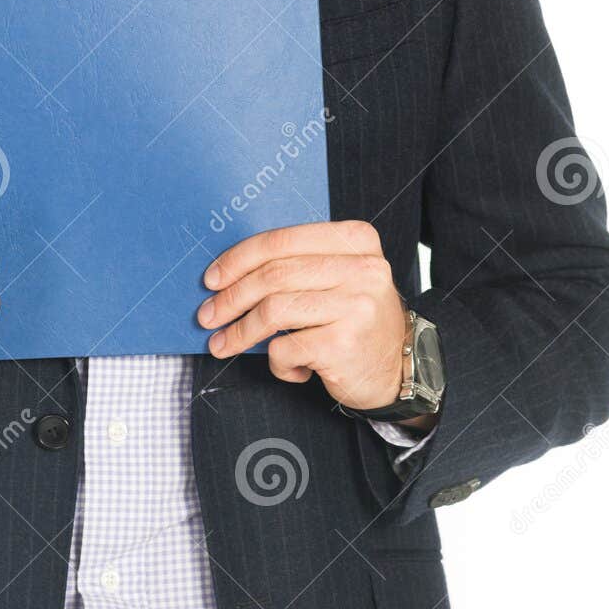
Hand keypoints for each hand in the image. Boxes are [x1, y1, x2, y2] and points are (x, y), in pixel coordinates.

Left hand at [197, 219, 407, 410]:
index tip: (212, 279)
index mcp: (356, 239)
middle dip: (230, 298)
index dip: (238, 259)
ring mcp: (356, 305)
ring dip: (240, 331)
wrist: (401, 369)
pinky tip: (289, 367)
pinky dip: (277, 361)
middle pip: (273, 275)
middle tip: (207, 316)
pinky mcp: (345, 343)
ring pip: (273, 310)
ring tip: (223, 345)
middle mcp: (362, 267)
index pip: (282, 240)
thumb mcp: (338, 279)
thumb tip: (226, 275)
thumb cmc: (355, 319)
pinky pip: (286, 347)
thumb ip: (297, 266)